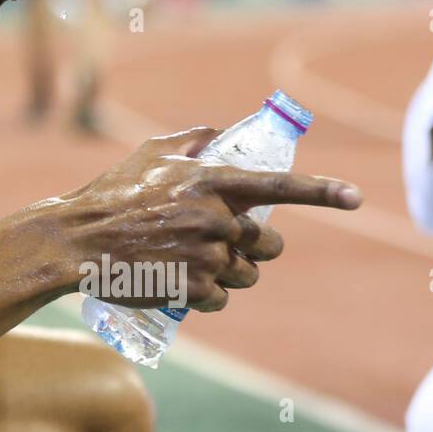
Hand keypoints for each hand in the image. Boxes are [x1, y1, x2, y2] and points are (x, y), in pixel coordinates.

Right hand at [51, 127, 362, 311]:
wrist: (76, 239)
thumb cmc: (111, 193)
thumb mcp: (150, 153)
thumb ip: (191, 140)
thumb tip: (221, 132)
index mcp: (211, 180)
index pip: (280, 184)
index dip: (322, 191)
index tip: (356, 198)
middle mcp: (215, 216)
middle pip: (269, 243)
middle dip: (254, 247)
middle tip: (222, 243)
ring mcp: (206, 255)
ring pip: (247, 274)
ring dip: (231, 273)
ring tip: (193, 263)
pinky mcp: (193, 288)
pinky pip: (222, 299)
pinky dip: (207, 296)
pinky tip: (181, 284)